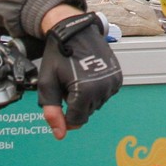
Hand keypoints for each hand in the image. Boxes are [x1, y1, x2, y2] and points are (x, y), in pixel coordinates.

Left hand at [36, 13, 122, 137]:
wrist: (75, 31)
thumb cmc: (58, 55)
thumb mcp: (47, 83)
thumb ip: (52, 111)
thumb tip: (60, 135)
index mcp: (85, 92)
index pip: (76, 120)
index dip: (64, 115)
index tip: (59, 100)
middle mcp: (102, 88)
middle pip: (86, 113)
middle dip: (74, 104)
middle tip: (66, 84)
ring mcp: (112, 82)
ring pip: (96, 104)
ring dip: (85, 97)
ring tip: (77, 77)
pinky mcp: (117, 77)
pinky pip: (105, 94)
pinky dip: (95, 90)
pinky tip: (87, 75)